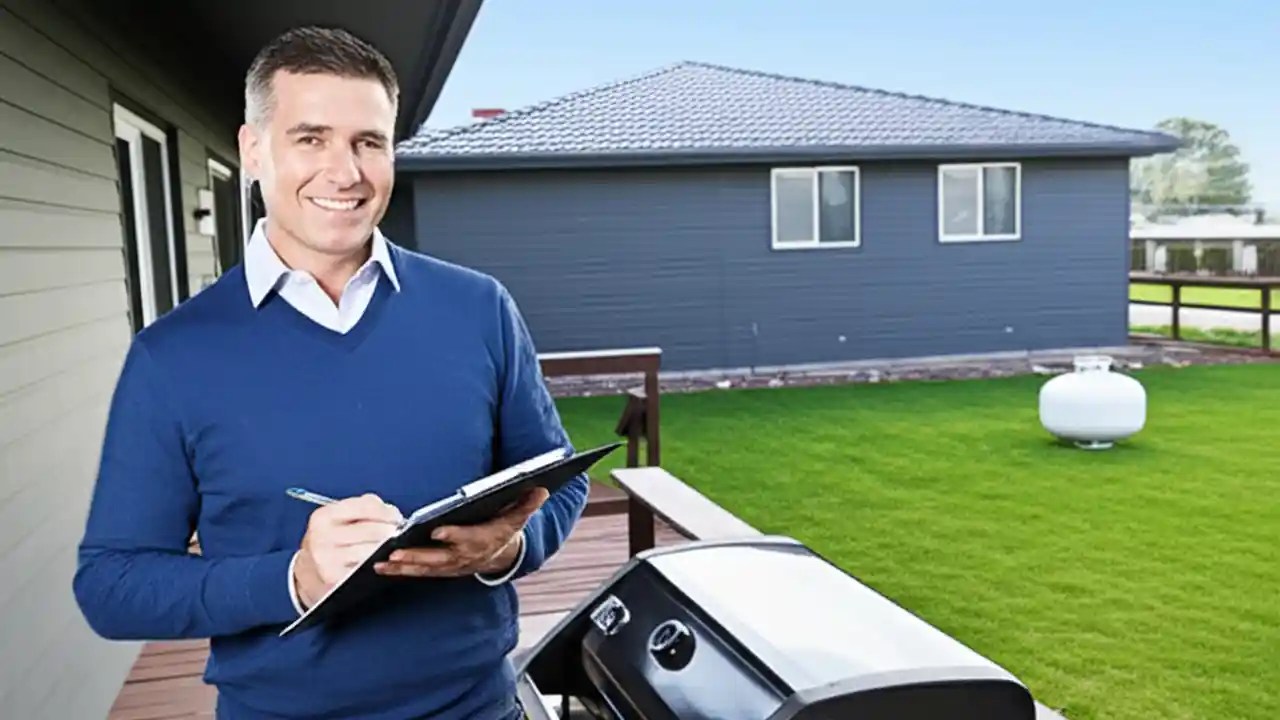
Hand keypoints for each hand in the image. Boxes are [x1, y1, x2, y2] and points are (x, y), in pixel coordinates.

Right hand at [293, 493, 403, 608]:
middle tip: (398, 534)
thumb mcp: (336, 518)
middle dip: (391, 531)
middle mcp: (323, 537)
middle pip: (373, 530)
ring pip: (372, 551)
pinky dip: (379, 564)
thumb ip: (363, 508)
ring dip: (388, 549)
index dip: (387, 511)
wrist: (307, 573)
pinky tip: (380, 561)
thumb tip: (392, 514)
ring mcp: (328, 561)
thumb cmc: (329, 541)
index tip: (396, 517)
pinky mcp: (336, 579)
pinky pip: (367, 569)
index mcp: (323, 517)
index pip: (365, 506)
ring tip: (391, 548)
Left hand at [374, 487, 548, 578]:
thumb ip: (528, 503)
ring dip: (404, 566)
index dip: (454, 536)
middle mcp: (465, 557)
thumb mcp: (519, 515)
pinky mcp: (440, 569)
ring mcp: (451, 566)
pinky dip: (401, 571)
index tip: (438, 531)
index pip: (468, 539)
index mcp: (483, 540)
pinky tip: (381, 566)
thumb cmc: (506, 529)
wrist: (503, 556)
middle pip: (440, 558)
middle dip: (418, 556)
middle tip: (396, 552)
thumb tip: (541, 488)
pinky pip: (419, 572)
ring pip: (426, 568)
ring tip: (382, 562)